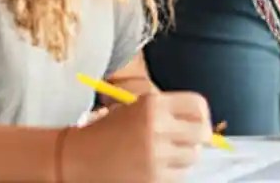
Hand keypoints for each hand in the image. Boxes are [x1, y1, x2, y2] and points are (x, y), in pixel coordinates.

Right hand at [62, 91, 213, 182]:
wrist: (76, 157)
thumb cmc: (108, 130)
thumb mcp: (137, 109)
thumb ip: (168, 112)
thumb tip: (203, 124)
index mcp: (153, 104)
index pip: (197, 104)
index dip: (202, 114)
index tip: (199, 121)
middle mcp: (157, 127)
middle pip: (202, 132)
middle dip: (199, 137)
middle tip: (191, 140)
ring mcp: (156, 155)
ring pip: (193, 156)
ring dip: (184, 156)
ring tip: (166, 154)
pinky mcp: (154, 178)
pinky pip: (180, 175)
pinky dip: (172, 172)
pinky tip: (156, 167)